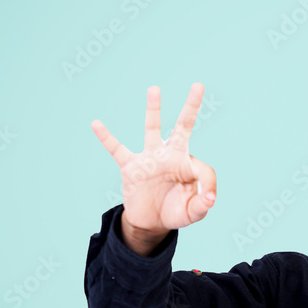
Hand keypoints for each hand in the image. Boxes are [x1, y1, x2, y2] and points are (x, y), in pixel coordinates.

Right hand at [91, 83, 216, 237]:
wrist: (151, 222)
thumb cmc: (175, 211)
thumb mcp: (193, 211)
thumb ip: (203, 204)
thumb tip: (211, 198)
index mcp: (187, 165)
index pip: (203, 168)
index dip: (209, 185)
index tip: (209, 199)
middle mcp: (169, 155)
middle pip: (182, 126)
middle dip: (190, 107)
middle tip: (198, 85)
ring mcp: (149, 159)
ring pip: (152, 129)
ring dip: (154, 109)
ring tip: (155, 88)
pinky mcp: (131, 168)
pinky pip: (117, 149)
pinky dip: (106, 137)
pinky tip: (96, 124)